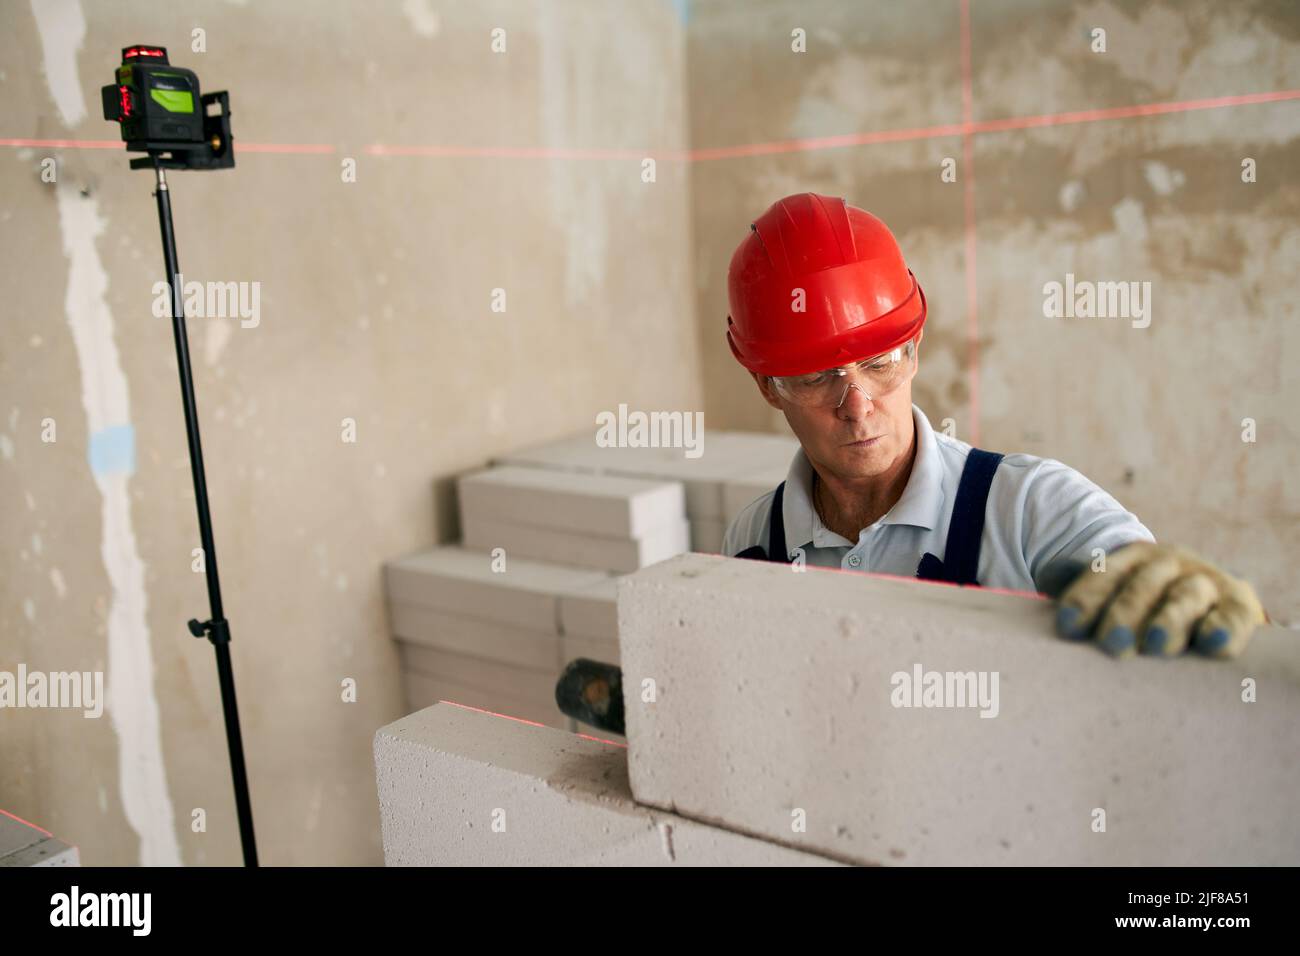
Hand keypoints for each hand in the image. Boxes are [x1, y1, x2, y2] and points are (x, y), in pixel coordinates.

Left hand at [1052, 541, 1267, 658]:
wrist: (1205, 599)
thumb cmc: (1140, 613)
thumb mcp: (1113, 604)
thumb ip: (1088, 614)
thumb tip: (1050, 636)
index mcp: (1128, 559)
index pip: (1101, 575)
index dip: (1084, 600)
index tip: (1067, 627)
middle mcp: (1167, 563)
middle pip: (1140, 586)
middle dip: (1124, 614)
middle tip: (1112, 643)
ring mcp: (1204, 580)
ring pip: (1184, 597)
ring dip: (1169, 619)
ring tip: (1157, 644)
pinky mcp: (1239, 602)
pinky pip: (1233, 614)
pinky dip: (1224, 628)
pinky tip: (1213, 642)